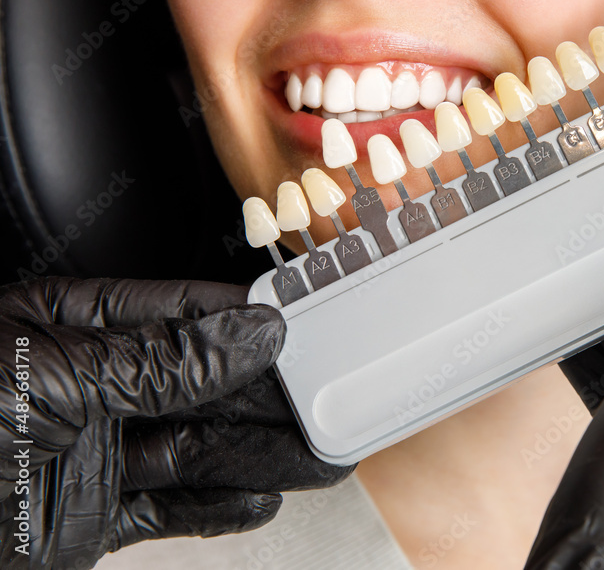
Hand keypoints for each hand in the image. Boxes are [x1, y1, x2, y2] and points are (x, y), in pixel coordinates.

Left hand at [0, 278, 350, 568]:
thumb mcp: (49, 381)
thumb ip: (157, 362)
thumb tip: (246, 337)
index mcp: (69, 328)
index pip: (182, 312)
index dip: (249, 321)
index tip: (307, 327)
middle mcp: (86, 386)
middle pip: (201, 383)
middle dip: (269, 396)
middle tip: (329, 401)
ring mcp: (90, 452)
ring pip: (197, 446)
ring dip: (261, 454)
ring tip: (317, 453)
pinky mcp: (87, 517)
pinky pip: (171, 507)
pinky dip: (220, 507)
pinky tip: (259, 496)